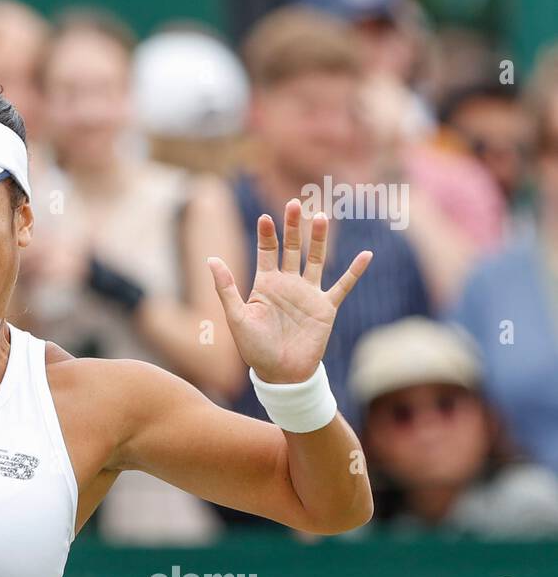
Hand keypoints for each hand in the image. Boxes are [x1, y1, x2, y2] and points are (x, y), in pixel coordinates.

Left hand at [207, 199, 370, 383]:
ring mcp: (308, 294)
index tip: (265, 217)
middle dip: (293, 227)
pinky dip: (354, 271)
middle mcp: (288, 284)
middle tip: (294, 203)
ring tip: (322, 216)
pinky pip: (343, 286)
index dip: (267, 234)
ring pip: (316, 259)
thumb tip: (211, 259)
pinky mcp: (326, 307)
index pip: (267, 252)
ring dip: (319, 239)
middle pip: (292, 248)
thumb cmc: (254, 348)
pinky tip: (366, 255)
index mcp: (265, 284)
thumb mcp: (236, 316)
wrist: (280, 373)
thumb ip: (226, 288)